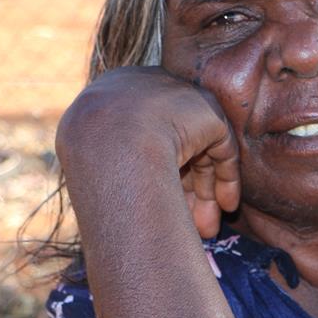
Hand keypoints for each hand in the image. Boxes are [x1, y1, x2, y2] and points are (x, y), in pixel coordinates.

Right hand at [56, 66, 240, 237]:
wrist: (109, 141)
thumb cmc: (91, 156)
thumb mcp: (92, 156)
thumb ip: (112, 160)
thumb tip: (114, 189)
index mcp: (114, 95)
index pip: (144, 136)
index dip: (156, 174)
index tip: (159, 203)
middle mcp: (149, 90)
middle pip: (173, 144)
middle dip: (184, 189)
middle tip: (192, 224)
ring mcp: (181, 97)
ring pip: (198, 151)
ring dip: (205, 192)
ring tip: (209, 228)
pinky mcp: (207, 111)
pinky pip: (220, 148)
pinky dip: (225, 178)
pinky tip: (226, 205)